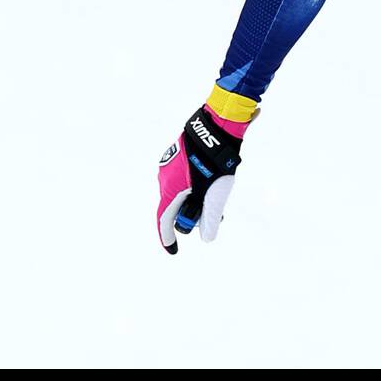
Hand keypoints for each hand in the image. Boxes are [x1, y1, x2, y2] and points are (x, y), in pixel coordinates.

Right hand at [156, 105, 247, 253]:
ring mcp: (168, 167)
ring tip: (215, 195)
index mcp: (171, 190)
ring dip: (193, 199)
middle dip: (190, 215)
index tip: (172, 250)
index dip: (167, 238)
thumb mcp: (216, 195)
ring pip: (179, 193)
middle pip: (174, 207)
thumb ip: (210, 218)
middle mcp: (165, 180)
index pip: (164, 220)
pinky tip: (210, 181)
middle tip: (210, 216)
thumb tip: (207, 238)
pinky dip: (193, 187)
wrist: (215, 130)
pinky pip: (181, 180)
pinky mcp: (176, 158)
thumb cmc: (214, 164)